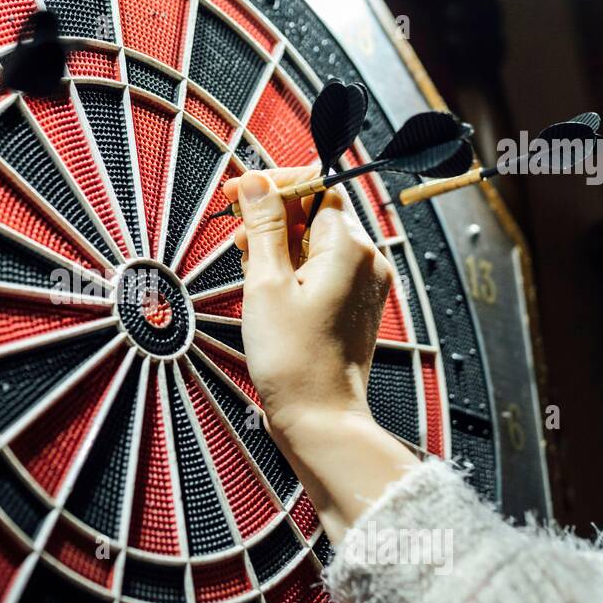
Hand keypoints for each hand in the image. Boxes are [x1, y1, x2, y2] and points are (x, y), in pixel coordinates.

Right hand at [225, 169, 392, 433]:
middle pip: (316, 213)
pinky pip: (324, 270)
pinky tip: (266, 284)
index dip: (274, 184)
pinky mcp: (354, 308)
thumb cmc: (294, 361)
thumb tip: (256, 183)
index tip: (238, 191)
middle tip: (236, 229)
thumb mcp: (266, 284)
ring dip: (280, 242)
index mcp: (349, 248)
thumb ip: (262, 226)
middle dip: (274, 215)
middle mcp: (366, 262)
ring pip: (317, 242)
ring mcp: (363, 286)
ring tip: (246, 261)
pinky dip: (295, 268)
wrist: (319, 419)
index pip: (314, 186)